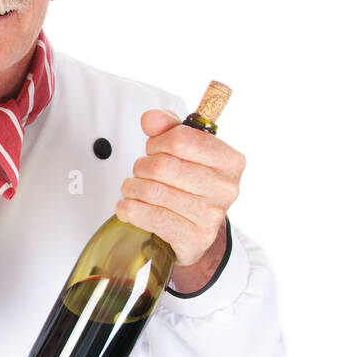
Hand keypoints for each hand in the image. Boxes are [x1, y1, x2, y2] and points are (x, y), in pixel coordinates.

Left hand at [114, 109, 245, 267]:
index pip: (182, 139)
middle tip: (140, 171)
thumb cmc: (190, 186)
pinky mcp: (195, 238)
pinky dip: (132, 210)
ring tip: (132, 188)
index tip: (153, 148)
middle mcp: (226, 188)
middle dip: (142, 166)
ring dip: (133, 188)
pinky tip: (126, 206)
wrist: (196, 231)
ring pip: (155, 191)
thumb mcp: (185, 151)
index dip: (157, 142)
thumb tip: (151, 119)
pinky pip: (154, 218)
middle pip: (164, 166)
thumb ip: (168, 128)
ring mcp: (212, 215)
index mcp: (230, 161)